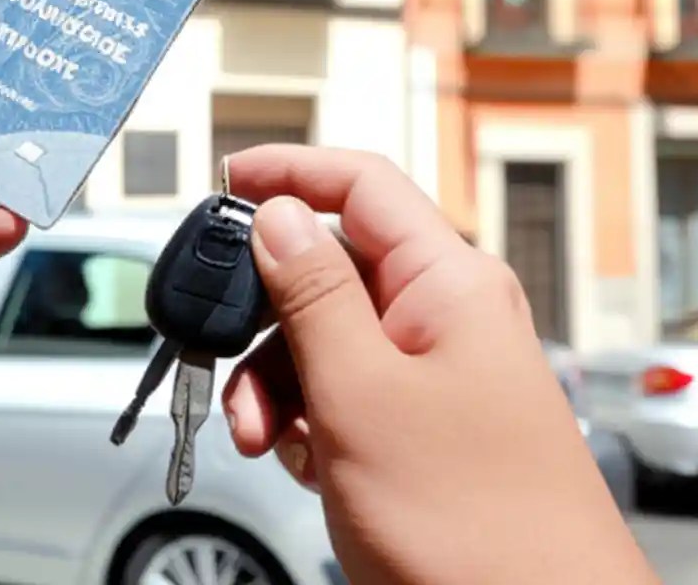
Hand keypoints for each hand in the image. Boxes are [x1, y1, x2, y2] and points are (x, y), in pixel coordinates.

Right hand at [221, 146, 657, 584]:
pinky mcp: (418, 424)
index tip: (227, 180)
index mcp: (447, 285)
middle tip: (224, 357)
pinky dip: (305, 419)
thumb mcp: (361, 394)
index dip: (290, 172)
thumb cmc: (473, 526)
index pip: (362, 187)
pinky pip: (341, 393)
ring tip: (263, 437)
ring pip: (325, 340)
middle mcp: (443, 318)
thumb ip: (312, 295)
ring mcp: (431, 374)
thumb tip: (277, 215)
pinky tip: (305, 460)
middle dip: (265, 318)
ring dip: (276, 383)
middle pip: (329, 271)